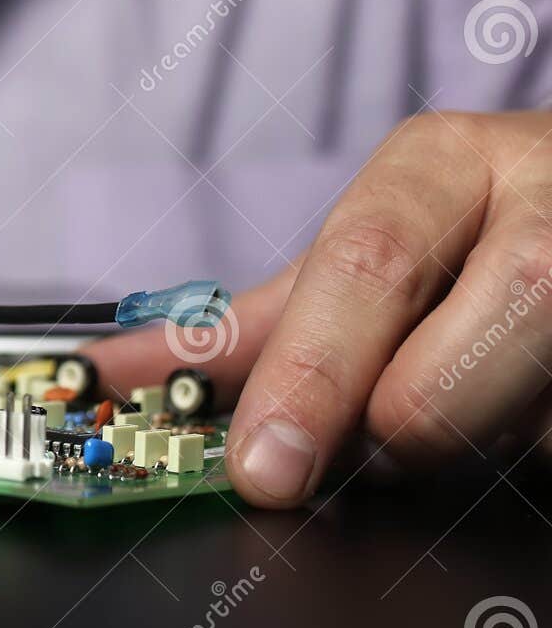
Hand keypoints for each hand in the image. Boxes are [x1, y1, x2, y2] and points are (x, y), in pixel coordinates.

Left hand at [84, 111, 551, 506]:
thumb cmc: (473, 231)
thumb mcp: (372, 250)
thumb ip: (259, 321)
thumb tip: (118, 375)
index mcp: (437, 164)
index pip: (363, 264)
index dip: (307, 376)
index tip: (256, 464)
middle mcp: (540, 195)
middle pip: (454, 347)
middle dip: (383, 430)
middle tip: (335, 464)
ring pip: (528, 413)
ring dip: (477, 439)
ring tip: (465, 407)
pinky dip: (537, 445)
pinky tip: (528, 407)